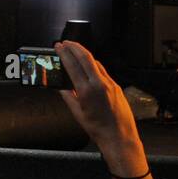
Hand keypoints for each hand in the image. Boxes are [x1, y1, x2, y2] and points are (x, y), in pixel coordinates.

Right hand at [55, 41, 142, 168]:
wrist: (119, 136)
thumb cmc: (98, 128)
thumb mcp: (78, 114)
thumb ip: (68, 97)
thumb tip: (61, 87)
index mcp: (87, 91)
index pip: (73, 66)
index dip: (65, 54)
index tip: (59, 47)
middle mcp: (100, 84)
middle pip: (86, 58)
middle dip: (75, 47)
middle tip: (65, 42)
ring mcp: (110, 83)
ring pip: (96, 63)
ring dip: (84, 55)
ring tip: (75, 50)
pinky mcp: (116, 86)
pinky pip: (103, 71)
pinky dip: (94, 65)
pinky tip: (88, 65)